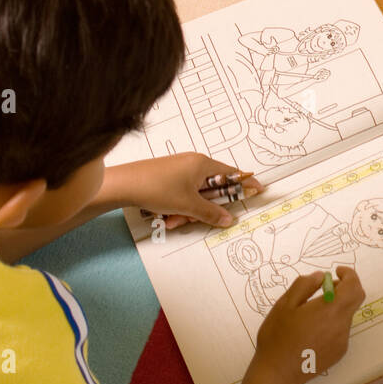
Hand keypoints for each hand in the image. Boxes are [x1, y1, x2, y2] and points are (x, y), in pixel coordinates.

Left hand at [120, 153, 260, 229]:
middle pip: (211, 189)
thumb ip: (211, 213)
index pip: (232, 173)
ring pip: (195, 196)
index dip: (245, 183)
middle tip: (194, 218)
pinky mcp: (167, 178)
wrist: (123, 185)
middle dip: (203, 208)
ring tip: (171, 220)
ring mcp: (179, 171)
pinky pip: (182, 195)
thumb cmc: (157, 188)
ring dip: (187, 212)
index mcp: (202, 164)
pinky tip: (164, 217)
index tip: (259, 189)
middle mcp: (193, 164)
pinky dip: (177, 208)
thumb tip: (228, 219)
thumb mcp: (187, 205)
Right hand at [236, 267, 365, 383]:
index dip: (349, 274)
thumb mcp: (285, 304)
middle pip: (355, 299)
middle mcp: (341, 325)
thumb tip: (321, 277)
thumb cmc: (278, 337)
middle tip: (326, 288)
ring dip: (336, 307)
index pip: (353, 286)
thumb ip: (304, 285)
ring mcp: (342, 340)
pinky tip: (312, 330)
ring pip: (346, 315)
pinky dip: (333, 322)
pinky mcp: (339, 352)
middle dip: (345, 288)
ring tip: (311, 313)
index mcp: (330, 310)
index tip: (337, 271)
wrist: (278, 373)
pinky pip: (341, 330)